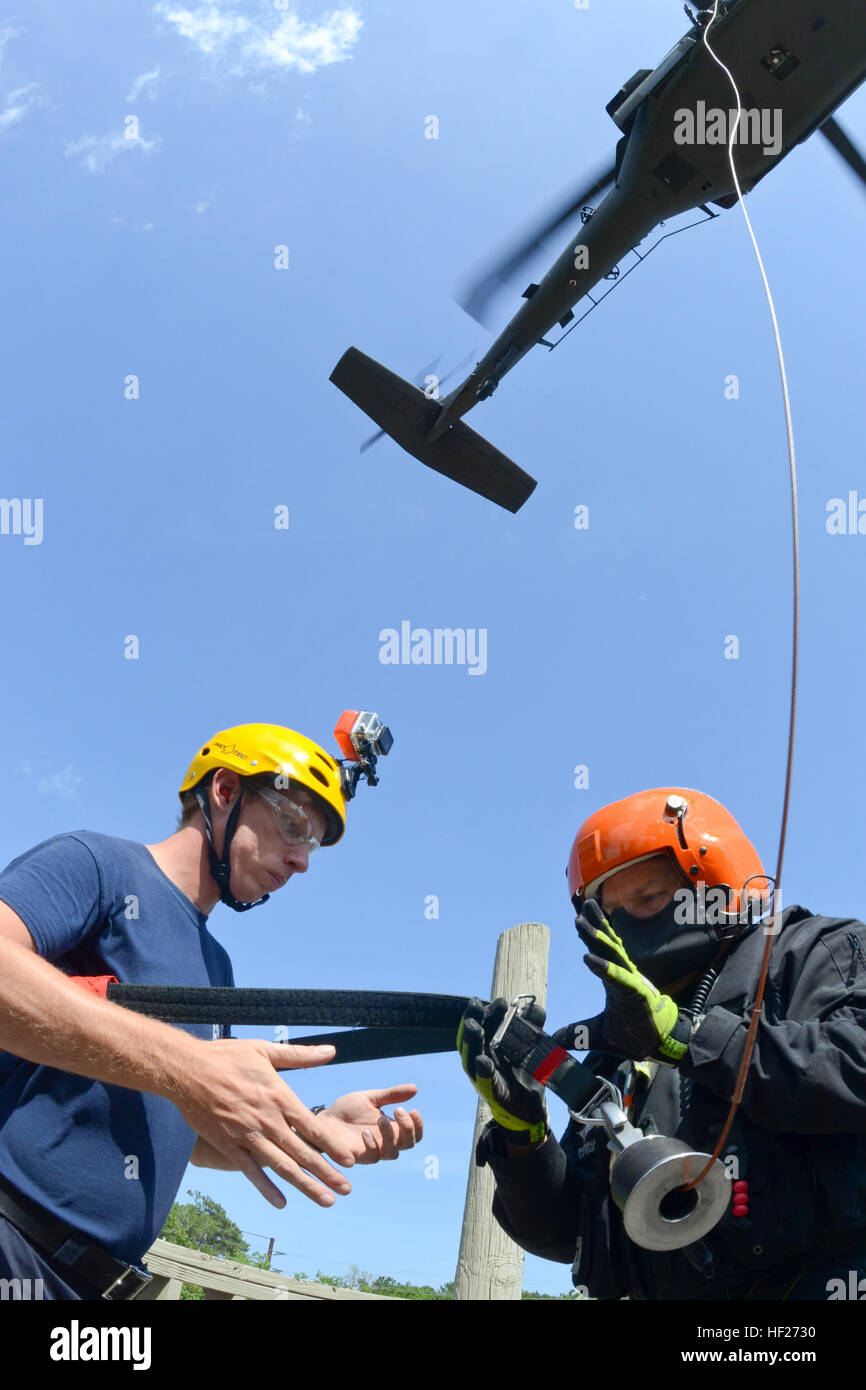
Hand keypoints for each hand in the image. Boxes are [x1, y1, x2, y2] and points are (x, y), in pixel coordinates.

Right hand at [167, 1037, 364, 1209]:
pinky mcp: (228, 1146)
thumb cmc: (227, 1057)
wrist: (187, 1070)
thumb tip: (332, 1050)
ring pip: (281, 1167)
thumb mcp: (266, 1050)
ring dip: (305, 1185)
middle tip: (347, 1189)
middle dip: (327, 1173)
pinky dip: (266, 1188)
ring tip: (326, 1200)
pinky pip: (250, 1172)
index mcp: (279, 1097)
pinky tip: (282, 1203)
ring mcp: (247, 1136)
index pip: (313, 1127)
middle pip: (303, 1152)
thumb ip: (300, 1055)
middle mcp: (267, 1120)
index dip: (333, 1146)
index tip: (350, 1161)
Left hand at [324, 1086, 422, 1163]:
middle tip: (398, 1111)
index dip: (417, 1125)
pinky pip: (373, 1157)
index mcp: (391, 1127)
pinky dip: (372, 1145)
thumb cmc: (347, 1110)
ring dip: (391, 1136)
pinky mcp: (358, 1157)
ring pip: (393, 1153)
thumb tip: (415, 1088)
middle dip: (408, 1129)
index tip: (413, 1110)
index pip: (413, 1134)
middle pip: (408, 1144)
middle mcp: (385, 1142)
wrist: (323, 1119)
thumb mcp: (370, 1098)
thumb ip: (391, 1095)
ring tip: (381, 1119)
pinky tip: (365, 1132)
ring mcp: (373, 1151)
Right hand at [457, 997, 547, 1140]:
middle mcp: (481, 1058)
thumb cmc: (525, 1073)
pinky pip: (484, 1082)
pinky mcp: (492, 1093)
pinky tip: (482, 1061)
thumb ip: (534, 1026)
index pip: (483, 1024)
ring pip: (471, 1057)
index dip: (487, 1011)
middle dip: (472, 1019)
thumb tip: (535, 1008)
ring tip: (474, 1027)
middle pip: (471, 1037)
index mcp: (489, 1045)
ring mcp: (483, 1076)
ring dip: (471, 1041)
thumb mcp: (532, 1046)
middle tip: (476, 1005)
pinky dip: (482, 1072)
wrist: (530, 1108)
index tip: (500, 1002)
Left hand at [576, 901, 692, 1064]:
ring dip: (596, 938)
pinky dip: (604, 968)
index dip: (591, 936)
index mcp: (616, 980)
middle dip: (594, 925)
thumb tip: (554, 1040)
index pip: (602, 953)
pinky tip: (589, 958)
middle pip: (607, 946)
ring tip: (580, 922)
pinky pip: (618, 979)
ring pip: (612, 955)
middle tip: (584, 905)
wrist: (663, 1046)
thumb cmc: (635, 1034)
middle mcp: (624, 976)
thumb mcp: (598, 1035)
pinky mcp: (636, 995)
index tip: (579, 918)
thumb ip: (577, 1033)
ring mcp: (631, 983)